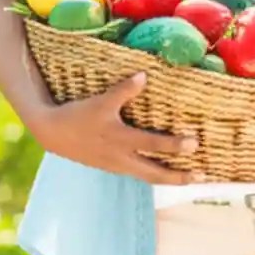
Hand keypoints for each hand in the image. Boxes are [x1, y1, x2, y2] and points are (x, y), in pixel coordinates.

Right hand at [28, 72, 201, 184]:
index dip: (174, 145)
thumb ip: (124, 90)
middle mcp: (121, 158)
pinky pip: (139, 174)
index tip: (195, 143)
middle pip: (155, 173)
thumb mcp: (100, 101)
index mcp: (120, 140)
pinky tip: (167, 173)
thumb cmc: (78, 115)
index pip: (153, 145)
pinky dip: (156, 175)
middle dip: (179, 176)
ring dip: (170, 178)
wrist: (52, 133)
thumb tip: (144, 75)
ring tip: (191, 179)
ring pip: (148, 177)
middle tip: (202, 176)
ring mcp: (117, 165)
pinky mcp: (113, 167)